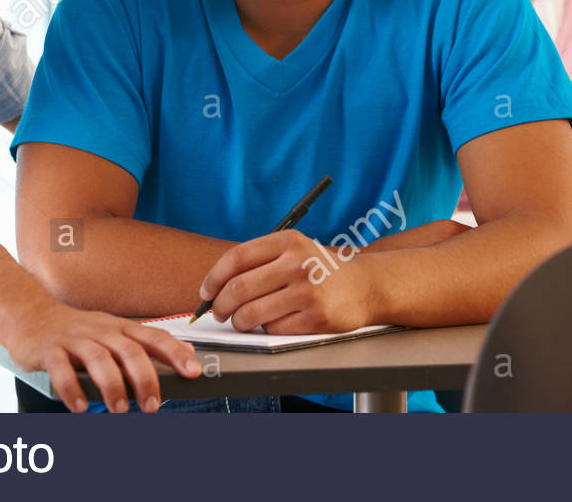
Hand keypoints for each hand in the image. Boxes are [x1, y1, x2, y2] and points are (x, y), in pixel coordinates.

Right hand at [4, 301, 201, 412]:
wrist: (30, 316)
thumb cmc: (76, 330)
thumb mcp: (114, 331)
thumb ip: (147, 343)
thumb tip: (187, 352)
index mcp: (119, 328)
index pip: (153, 337)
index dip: (175, 353)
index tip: (192, 372)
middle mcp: (100, 331)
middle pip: (129, 350)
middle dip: (145, 379)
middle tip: (152, 406)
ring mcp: (74, 339)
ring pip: (99, 359)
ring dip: (112, 386)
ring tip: (120, 409)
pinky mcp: (49, 350)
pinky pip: (61, 369)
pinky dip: (72, 389)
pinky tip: (80, 407)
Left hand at [198, 230, 375, 334]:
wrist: (365, 285)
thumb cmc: (319, 270)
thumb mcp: (293, 250)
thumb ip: (259, 261)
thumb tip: (215, 286)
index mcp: (287, 241)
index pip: (236, 259)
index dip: (213, 278)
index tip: (206, 292)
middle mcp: (297, 263)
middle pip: (239, 289)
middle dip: (220, 306)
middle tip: (218, 313)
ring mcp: (308, 292)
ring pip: (251, 314)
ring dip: (239, 322)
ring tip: (242, 321)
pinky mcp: (316, 318)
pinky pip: (273, 330)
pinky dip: (266, 330)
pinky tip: (272, 323)